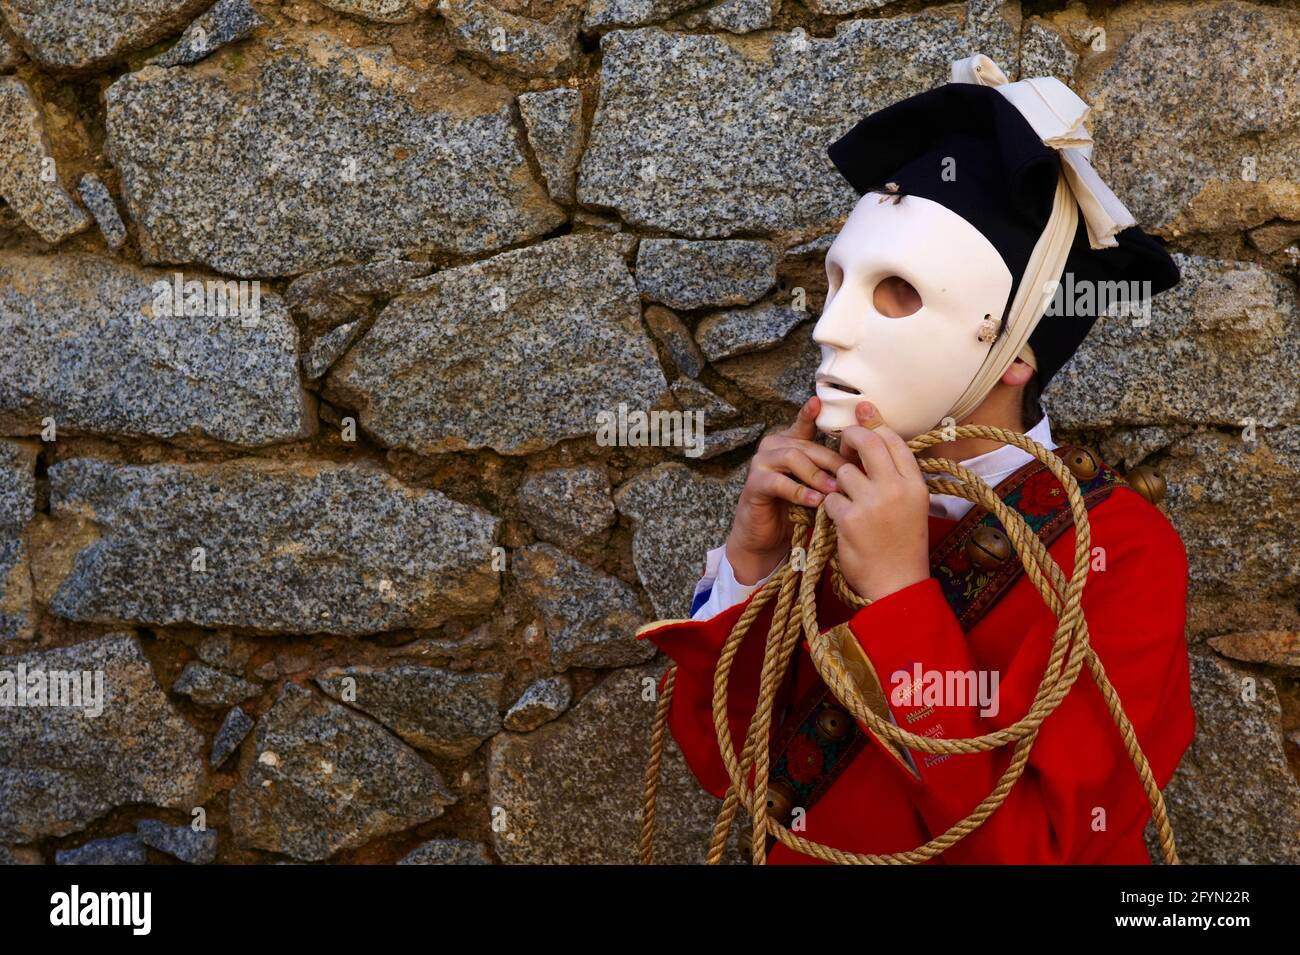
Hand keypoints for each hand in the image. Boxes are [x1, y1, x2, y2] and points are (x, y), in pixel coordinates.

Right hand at [725, 396, 848, 584]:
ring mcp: (760, 464)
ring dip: (816, 475)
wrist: (768, 537)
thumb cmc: (797, 509)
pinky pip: (778, 482)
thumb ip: (831, 470)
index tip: (818, 401)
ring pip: (792, 458)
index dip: (809, 413)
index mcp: (789, 443)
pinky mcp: (754, 484)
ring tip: (834, 490)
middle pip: (806, 446)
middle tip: (852, 475)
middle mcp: (773, 447)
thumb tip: (863, 463)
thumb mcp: (817, 486)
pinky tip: (814, 501)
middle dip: (831, 461)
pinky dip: (798, 491)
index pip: (803, 424)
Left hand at [824, 401, 930, 601]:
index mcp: (915, 485)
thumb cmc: (901, 545)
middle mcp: (896, 489)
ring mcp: (873, 503)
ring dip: (839, 483)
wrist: (896, 584)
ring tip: (848, 500)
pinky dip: (831, 507)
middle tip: (842, 437)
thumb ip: (894, 476)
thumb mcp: (910, 506)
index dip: (875, 423)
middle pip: (867, 443)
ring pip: (843, 471)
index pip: (893, 441)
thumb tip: (868, 441)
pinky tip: (840, 520)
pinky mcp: (849, 519)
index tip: (862, 411)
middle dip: (851, 435)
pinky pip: (830, 498)